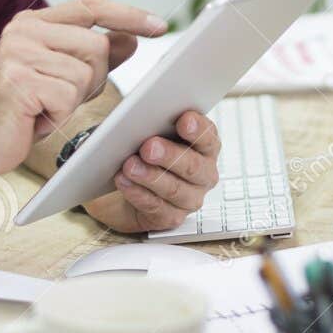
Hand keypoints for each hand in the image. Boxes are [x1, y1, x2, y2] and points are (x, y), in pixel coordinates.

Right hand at [0, 0, 165, 175]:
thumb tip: (130, 39)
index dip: (127, 15)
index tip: (159, 25)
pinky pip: (68, 96)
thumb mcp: (61, 81)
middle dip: (93, 80)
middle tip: (59, 100)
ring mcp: (18, 52)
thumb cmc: (17, 116)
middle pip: (97, 45)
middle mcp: (24, 30)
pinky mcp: (19, 80)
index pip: (91, 5)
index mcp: (33, 23)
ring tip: (42, 111)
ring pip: (86, 73)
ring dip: (72, 102)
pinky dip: (57, 117)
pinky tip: (34, 121)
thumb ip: (93, 58)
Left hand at [83, 111, 219, 232]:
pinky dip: (137, 193)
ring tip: (130, 165)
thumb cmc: (144, 153)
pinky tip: (124, 181)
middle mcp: (204, 174)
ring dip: (150, 176)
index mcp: (205, 148)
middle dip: (170, 155)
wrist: (126, 189)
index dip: (197, 128)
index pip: (208, 137)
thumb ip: (154, 122)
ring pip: (174, 189)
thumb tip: (143, 115)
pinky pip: (155, 206)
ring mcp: (190, 199)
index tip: (184, 120)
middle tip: (149, 147)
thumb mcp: (151, 132)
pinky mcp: (171, 217)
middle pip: (193, 166)